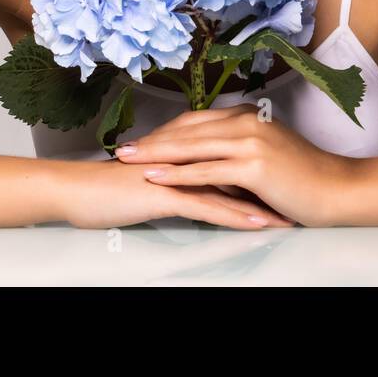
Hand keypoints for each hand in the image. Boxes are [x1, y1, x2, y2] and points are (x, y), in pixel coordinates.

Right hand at [56, 158, 294, 230]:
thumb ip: (178, 179)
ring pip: (229, 188)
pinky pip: (208, 206)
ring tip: (291, 217)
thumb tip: (201, 187)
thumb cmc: (108, 188)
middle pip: (237, 170)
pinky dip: (235, 215)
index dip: (260, 170)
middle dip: (270, 186)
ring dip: (261, 204)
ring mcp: (177, 175)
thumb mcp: (152, 182)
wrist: (75, 190)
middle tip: (301, 198)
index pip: (229, 159)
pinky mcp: (167, 195)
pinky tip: (257, 224)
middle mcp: (185, 159)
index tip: (289, 183)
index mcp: (184, 153)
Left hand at [114, 103, 356, 226]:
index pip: (195, 121)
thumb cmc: (304, 178)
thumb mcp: (267, 153)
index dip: (165, 131)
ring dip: (156, 154)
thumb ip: (238, 151)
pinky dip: (178, 173)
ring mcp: (249, 142)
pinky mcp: (252, 166)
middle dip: (152, 140)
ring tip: (128, 161)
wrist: (335, 189)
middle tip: (122, 149)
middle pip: (187, 130)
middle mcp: (246, 122)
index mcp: (248, 116)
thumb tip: (209, 161)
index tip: (141, 141)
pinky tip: (156, 177)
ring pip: (192, 147)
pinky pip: (207, 170)